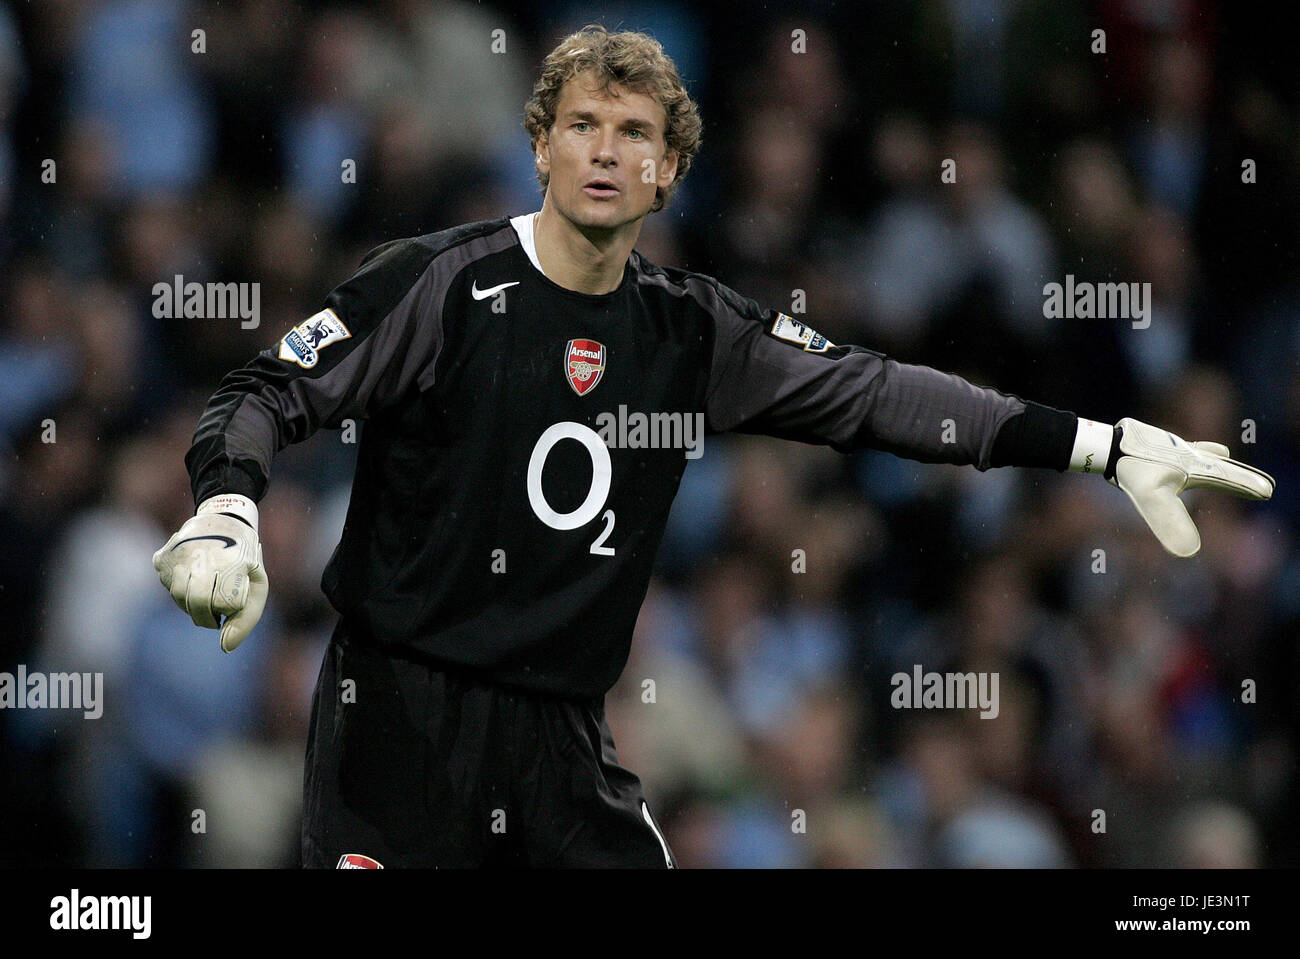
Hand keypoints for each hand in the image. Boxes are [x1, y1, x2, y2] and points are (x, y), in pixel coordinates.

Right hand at [152, 494, 267, 650]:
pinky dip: (178, 587)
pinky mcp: (162, 556)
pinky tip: (191, 573)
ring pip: (178, 596)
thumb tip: (224, 647)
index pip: (226, 604)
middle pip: (197, 602)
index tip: (234, 598)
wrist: (224, 520)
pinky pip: (166, 585)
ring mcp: (180, 553)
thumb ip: (245, 621)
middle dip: (205, 615)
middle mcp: (204, 554)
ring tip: (204, 591)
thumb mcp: (257, 587)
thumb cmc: (244, 561)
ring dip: (191, 603)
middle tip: (214, 614)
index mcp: (234, 561)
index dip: (230, 607)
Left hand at [1106, 417, 1274, 556]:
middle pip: (1218, 464)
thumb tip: (1188, 553)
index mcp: (1195, 466)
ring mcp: (1171, 448)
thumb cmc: (1132, 469)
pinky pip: (1176, 450)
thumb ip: (1170, 523)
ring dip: (1212, 456)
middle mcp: (1188, 454)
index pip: (1227, 479)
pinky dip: (1185, 452)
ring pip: (1198, 451)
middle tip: (1256, 480)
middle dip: (1236, 472)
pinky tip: (1175, 453)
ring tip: (1220, 454)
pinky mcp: (1155, 446)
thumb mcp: (1151, 500)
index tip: (1266, 490)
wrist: (1107, 445)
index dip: (1246, 486)